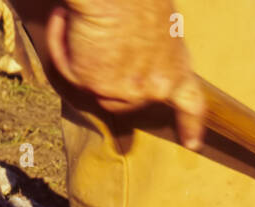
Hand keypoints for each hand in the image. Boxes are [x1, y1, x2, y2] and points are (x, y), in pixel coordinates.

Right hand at [42, 0, 203, 147]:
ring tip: (79, 24)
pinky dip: (62, 46)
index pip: (189, 105)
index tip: (192, 144)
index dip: (190, 126)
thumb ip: (154, 52)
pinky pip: (69, 70)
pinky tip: (67, 22)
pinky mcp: (94, 84)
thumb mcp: (161, 28)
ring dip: (81, 59)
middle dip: (106, 76)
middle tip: (95, 42)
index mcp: (178, 71)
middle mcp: (156, 89)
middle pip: (124, 100)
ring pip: (94, 88)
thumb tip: (134, 54)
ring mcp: (125, 91)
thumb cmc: (139, 1)